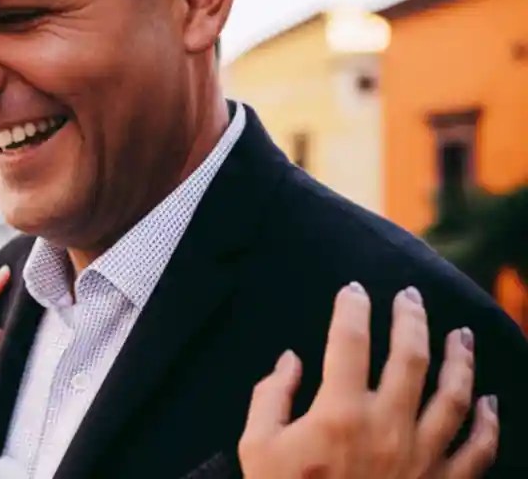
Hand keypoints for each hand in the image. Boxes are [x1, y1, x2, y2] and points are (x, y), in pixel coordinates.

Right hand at [240, 283, 499, 477]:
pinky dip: (489, 424)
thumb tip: (291, 360)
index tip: (353, 291)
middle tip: (411, 296)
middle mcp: (387, 425)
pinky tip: (490, 402)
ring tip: (461, 334)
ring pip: (453, 395)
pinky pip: (477, 450)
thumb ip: (270, 397)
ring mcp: (421, 456)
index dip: (352, 308)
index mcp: (338, 412)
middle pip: (410, 357)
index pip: (350, 340)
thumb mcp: (256, 448)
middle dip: (412, 319)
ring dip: (460, 359)